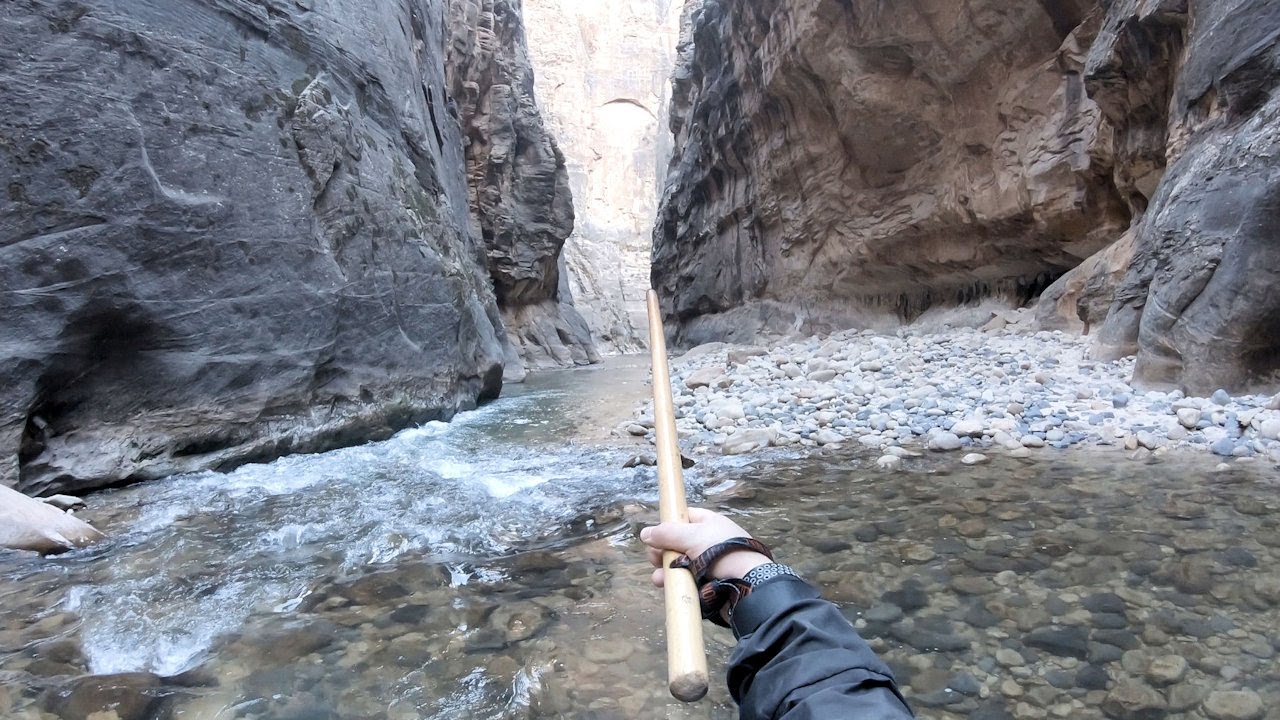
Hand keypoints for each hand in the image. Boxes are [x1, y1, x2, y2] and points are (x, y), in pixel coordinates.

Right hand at [640, 507, 771, 587]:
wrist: (746, 585)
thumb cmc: (722, 553)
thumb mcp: (692, 536)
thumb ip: (666, 533)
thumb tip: (645, 533)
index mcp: (708, 524)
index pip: (684, 517)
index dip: (668, 525)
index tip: (656, 535)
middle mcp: (706, 543)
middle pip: (675, 543)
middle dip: (662, 551)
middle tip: (656, 559)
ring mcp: (705, 564)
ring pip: (676, 564)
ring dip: (664, 570)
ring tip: (660, 577)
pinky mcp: (703, 584)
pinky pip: (682, 580)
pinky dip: (673, 582)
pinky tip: (666, 585)